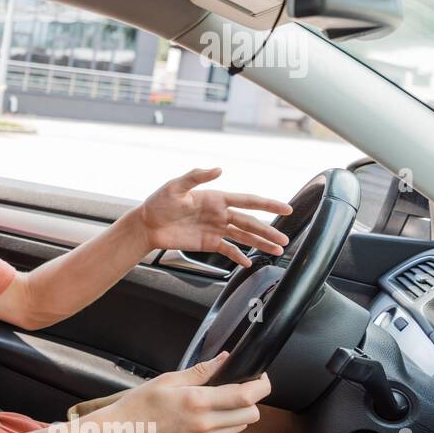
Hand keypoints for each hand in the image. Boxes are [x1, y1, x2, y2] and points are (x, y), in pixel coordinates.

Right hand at [96, 352, 271, 432]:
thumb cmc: (140, 405)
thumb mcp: (167, 380)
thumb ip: (200, 371)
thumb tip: (224, 360)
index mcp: (197, 401)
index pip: (246, 396)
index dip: (260, 385)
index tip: (259, 377)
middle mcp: (205, 424)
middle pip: (252, 414)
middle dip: (250, 400)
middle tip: (236, 390)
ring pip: (241, 427)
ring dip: (237, 415)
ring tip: (216, 405)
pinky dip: (223, 427)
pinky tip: (204, 420)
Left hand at [134, 167, 293, 266]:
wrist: (146, 225)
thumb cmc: (159, 203)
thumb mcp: (176, 187)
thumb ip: (196, 177)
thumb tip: (219, 169)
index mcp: (217, 198)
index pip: (248, 201)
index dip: (268, 204)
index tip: (287, 209)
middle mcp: (220, 214)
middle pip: (250, 223)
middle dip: (269, 231)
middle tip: (285, 240)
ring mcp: (216, 229)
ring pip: (244, 237)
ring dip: (261, 243)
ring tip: (278, 250)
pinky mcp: (208, 243)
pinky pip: (228, 250)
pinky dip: (239, 257)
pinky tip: (250, 263)